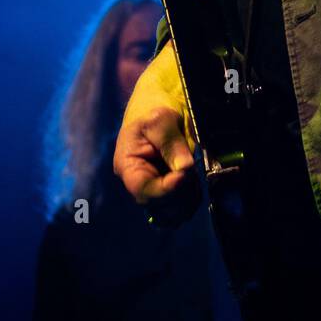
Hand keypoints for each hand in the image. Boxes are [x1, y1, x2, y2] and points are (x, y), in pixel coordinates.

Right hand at [113, 41, 197, 206]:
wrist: (161, 106)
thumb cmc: (154, 109)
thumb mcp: (160, 120)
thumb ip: (170, 143)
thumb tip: (184, 168)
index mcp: (127, 166)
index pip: (144, 190)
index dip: (166, 189)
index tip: (185, 174)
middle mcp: (138, 183)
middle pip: (158, 206)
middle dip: (179, 192)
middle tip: (192, 170)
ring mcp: (154, 189)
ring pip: (170, 213)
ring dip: (187, 198)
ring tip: (193, 174)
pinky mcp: (168, 191)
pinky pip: (179, 209)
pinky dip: (190, 199)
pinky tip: (194, 181)